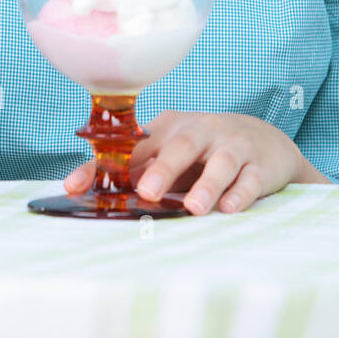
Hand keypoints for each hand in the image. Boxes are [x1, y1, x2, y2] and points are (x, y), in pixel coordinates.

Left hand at [63, 111, 324, 213]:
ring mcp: (233, 147)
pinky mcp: (259, 166)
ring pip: (220, 162)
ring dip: (207, 184)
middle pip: (182, 146)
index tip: (74, 186)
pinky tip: (230, 208)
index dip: (103, 165)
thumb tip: (89, 194)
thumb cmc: (204, 151)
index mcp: (170, 129)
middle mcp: (201, 132)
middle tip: (148, 193)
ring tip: (195, 208)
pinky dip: (241, 193)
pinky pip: (250, 179)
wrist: (264, 140)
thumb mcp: (170, 153)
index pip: (133, 145)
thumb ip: (136, 171)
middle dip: (164, 169)